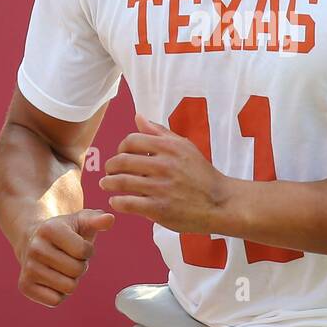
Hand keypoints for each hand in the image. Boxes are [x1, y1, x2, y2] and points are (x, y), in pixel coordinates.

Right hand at [14, 209, 113, 307]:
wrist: (33, 240)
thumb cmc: (64, 231)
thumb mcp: (80, 221)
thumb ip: (97, 219)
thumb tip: (110, 219)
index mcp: (49, 229)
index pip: (84, 251)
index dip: (88, 251)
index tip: (78, 246)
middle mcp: (35, 248)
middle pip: (76, 271)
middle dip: (79, 266)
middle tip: (69, 258)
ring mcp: (28, 268)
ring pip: (68, 288)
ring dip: (70, 280)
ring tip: (61, 268)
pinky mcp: (24, 286)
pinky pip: (55, 301)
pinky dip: (59, 293)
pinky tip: (52, 279)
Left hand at [100, 112, 230, 232]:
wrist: (220, 202)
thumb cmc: (201, 174)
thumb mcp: (185, 147)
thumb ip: (160, 132)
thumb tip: (138, 117)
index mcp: (169, 147)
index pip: (131, 140)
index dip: (121, 147)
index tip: (121, 155)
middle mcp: (164, 165)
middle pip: (122, 160)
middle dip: (110, 166)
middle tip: (109, 171)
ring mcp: (160, 188)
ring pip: (121, 182)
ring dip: (108, 183)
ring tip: (106, 185)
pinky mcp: (159, 209)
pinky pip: (127, 203)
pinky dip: (117, 202)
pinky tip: (116, 201)